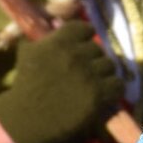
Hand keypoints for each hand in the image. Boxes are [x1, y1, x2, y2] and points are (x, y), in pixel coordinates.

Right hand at [0, 21, 124, 142]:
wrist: (26, 118)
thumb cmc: (25, 86)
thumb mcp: (28, 53)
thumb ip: (45, 39)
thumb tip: (58, 24)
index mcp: (59, 42)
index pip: (85, 28)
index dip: (85, 37)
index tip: (82, 46)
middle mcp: (75, 55)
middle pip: (98, 48)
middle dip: (93, 58)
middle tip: (87, 69)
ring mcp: (88, 75)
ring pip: (110, 65)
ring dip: (104, 73)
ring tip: (97, 81)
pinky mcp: (97, 95)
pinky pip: (117, 84)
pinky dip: (113, 88)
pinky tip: (105, 93)